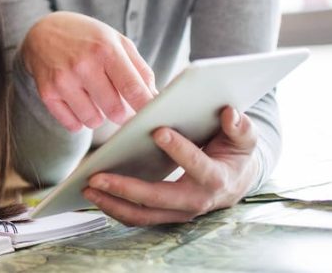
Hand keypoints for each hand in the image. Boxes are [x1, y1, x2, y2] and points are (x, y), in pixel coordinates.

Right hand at [21, 11, 156, 130]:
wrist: (43, 31)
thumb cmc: (88, 38)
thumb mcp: (117, 42)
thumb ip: (140, 70)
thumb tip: (155, 100)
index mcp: (106, 49)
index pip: (132, 88)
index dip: (146, 108)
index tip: (152, 117)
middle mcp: (83, 64)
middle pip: (115, 110)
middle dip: (123, 113)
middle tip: (121, 105)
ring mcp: (62, 80)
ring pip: (93, 121)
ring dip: (99, 116)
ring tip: (94, 98)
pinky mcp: (47, 93)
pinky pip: (73, 125)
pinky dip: (79, 119)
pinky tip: (78, 102)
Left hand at [82, 106, 259, 224]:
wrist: (237, 180)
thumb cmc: (234, 153)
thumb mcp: (244, 138)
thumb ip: (240, 126)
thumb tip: (229, 113)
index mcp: (217, 178)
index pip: (198, 166)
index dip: (180, 150)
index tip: (158, 131)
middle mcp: (197, 201)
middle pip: (159, 199)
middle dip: (126, 188)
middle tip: (97, 177)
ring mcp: (179, 212)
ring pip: (143, 215)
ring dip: (113, 204)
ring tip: (87, 188)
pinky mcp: (165, 214)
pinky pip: (137, 217)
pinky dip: (115, 208)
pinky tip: (95, 194)